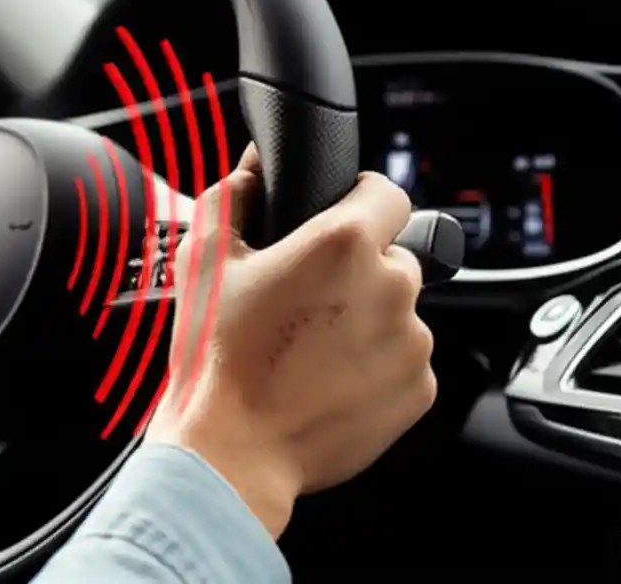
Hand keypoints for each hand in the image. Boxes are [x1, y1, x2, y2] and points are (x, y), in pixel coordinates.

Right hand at [146, 143, 434, 539]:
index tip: (340, 219)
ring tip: (310, 350)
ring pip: (398, 312)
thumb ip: (232, 195)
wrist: (231, 453)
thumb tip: (254, 168)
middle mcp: (389, 287)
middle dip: (356, 272)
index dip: (361, 199)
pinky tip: (326, 380)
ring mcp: (410, 342)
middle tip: (306, 302)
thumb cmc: (214, 358)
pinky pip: (403, 362)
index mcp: (341, 243)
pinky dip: (374, 367)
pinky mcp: (418, 390)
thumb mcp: (203, 260)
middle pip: (392, 257)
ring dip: (366, 321)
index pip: (387, 191)